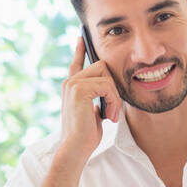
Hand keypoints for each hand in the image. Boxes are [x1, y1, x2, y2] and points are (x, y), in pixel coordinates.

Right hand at [59, 37, 120, 161]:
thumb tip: (109, 92)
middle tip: (113, 111)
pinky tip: (109, 117)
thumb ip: (97, 99)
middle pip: (102, 67)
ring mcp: (73, 84)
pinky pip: (107, 86)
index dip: (80, 50)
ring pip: (106, 76)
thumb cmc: (86, 136)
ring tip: (111, 116)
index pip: (77, 63)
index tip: (81, 37)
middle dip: (114, 88)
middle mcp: (70, 82)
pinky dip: (113, 102)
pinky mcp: (79, 89)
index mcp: (72, 87)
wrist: (75, 149)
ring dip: (115, 97)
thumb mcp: (94, 113)